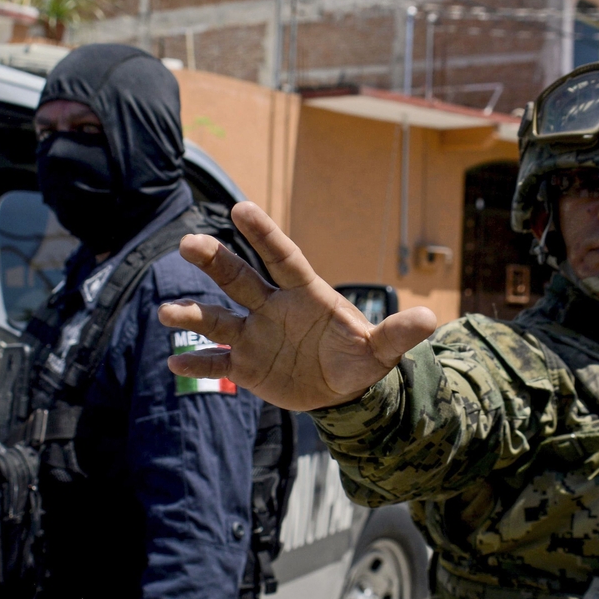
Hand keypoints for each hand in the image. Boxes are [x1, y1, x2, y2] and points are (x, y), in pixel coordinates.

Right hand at [158, 203, 437, 411]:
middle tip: (188, 243)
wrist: (341, 391)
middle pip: (239, 278)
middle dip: (214, 262)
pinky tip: (174, 365)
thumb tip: (430, 318)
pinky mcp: (246, 365)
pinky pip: (217, 362)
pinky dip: (197, 363)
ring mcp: (255, 335)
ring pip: (218, 318)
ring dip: (192, 315)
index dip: (263, 234)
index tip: (240, 207)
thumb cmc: (359, 359)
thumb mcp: (380, 350)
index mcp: (304, 294)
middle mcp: (272, 307)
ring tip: (168, 314)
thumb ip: (397, 333)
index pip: (282, 257)